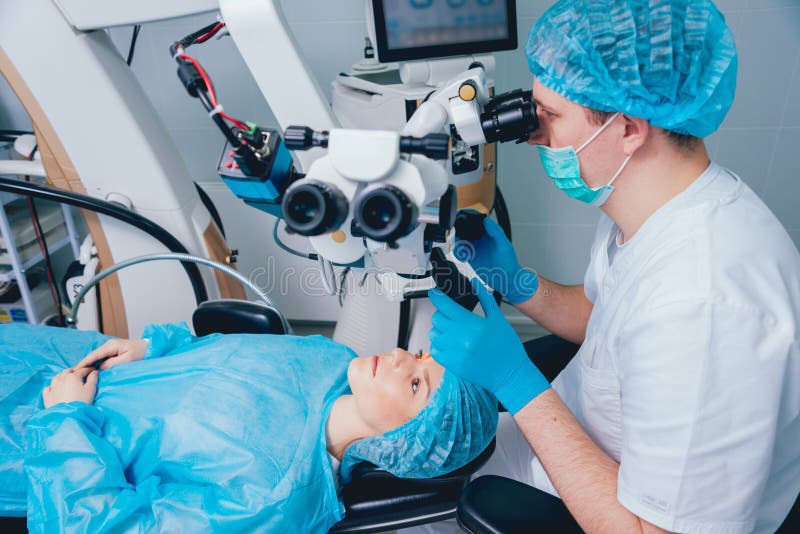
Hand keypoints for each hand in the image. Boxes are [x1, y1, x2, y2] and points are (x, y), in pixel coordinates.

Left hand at [43, 367, 97, 407]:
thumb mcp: (91, 390)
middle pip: (68, 371)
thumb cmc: (82, 402)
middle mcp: (61, 379)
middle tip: (80, 374)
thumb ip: (93, 379)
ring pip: (57, 377)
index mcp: (73, 376)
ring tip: (67, 379)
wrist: (68, 416)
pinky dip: (52, 386)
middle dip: (75, 371)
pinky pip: (48, 387)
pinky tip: (55, 388)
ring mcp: (53, 387)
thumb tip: (94, 372)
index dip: (89, 370)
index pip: (82, 370)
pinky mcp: (47, 396)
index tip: (93, 370)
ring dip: (63, 376)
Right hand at [75, 339, 147, 370]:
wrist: (150, 347)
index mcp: (111, 346)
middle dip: (84, 363)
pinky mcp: (114, 351)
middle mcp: (109, 345)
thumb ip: (113, 363)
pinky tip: (91, 368)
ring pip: (96, 356)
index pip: (94, 355)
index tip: (76, 369)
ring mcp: (111, 347)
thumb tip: (101, 367)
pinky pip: (101, 357)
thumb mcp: (128, 359)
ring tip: (80, 372)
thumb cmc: (141, 352)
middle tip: (74, 373)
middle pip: (93, 355)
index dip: (84, 362)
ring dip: (89, 363)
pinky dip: (95, 362)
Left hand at [429, 278, 549, 413]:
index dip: (436, 296)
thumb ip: (485, 298)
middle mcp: (460, 338)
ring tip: (453, 332)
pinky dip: (439, 345)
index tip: (434, 293)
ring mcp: (454, 352)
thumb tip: (476, 282)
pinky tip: (450, 344)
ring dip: (440, 330)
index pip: (445, 305)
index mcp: (472, 324)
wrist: (510, 374)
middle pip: (437, 319)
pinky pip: (435, 350)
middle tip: (451, 316)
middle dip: (441, 314)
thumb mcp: (498, 319)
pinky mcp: (452, 365)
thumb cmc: (507, 347)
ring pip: (434, 334)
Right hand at [453, 216, 537, 304]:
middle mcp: (480, 238)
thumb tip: (486, 220)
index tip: (461, 219)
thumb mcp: (503, 245)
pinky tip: (464, 258)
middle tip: (459, 238)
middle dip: (458, 232)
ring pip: (460, 241)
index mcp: (488, 231)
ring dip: (457, 244)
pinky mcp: (470, 257)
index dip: (467, 218)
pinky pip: (460, 252)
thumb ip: (496, 232)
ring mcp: (474, 247)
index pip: (475, 221)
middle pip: (464, 230)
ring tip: (462, 250)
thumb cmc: (509, 262)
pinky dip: (458, 253)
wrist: (507, 280)